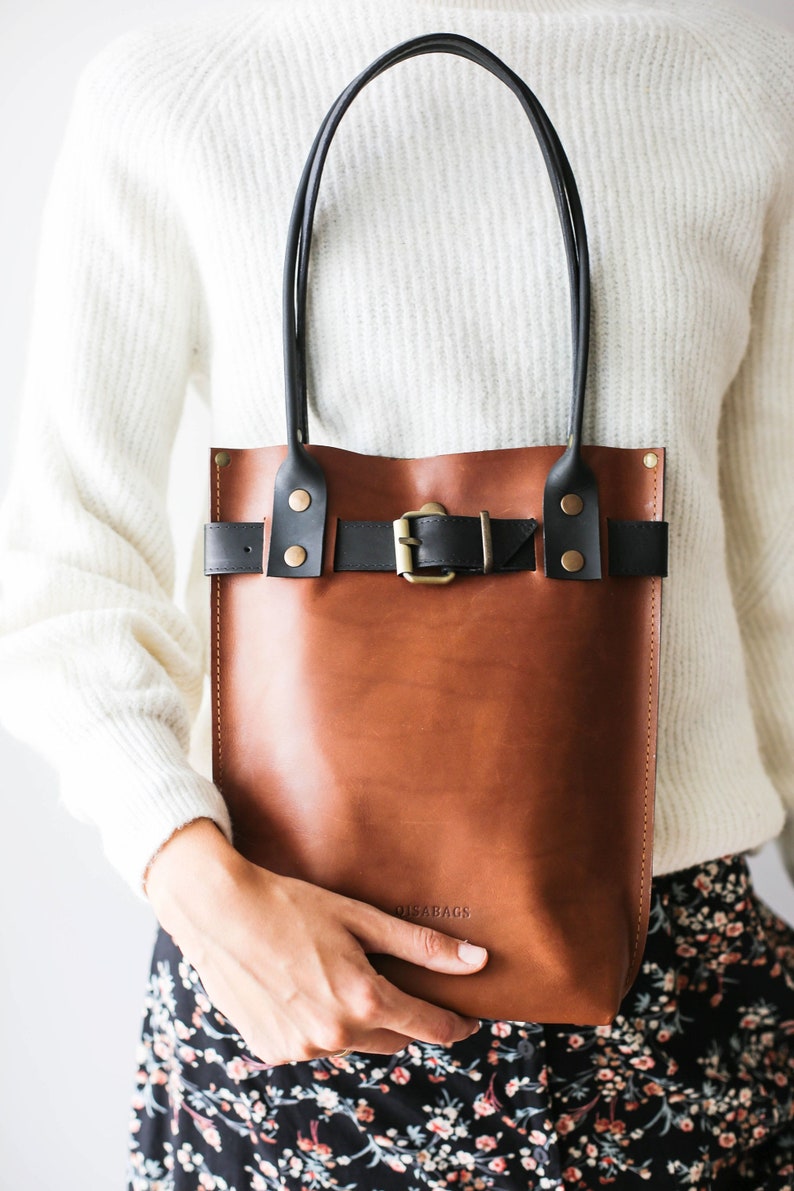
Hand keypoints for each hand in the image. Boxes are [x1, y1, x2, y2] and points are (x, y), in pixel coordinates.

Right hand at [144, 818, 486, 1065]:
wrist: (218, 912)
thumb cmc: (292, 905)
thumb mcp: (362, 918)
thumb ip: (422, 945)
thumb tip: (478, 961)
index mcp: (364, 1001)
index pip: (429, 1028)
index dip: (454, 1024)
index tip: (467, 1019)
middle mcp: (335, 1035)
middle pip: (393, 1038)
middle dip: (401, 1015)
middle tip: (393, 980)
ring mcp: (301, 1048)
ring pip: (352, 1042)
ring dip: (357, 1020)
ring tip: (337, 974)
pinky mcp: (273, 1051)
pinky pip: (314, 1044)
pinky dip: (319, 1023)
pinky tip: (303, 987)